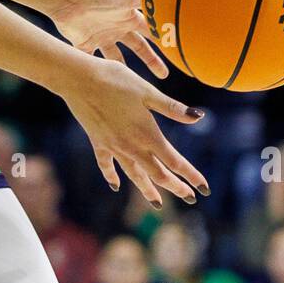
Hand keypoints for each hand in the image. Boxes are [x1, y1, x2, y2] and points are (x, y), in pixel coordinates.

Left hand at [49, 0, 170, 78]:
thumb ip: (152, 5)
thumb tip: (176, 9)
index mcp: (130, 16)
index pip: (152, 32)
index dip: (164, 42)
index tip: (178, 55)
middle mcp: (117, 26)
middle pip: (138, 47)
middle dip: (151, 60)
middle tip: (164, 75)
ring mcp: (100, 35)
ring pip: (115, 57)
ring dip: (123, 68)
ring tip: (132, 83)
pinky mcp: (84, 43)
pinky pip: (91, 60)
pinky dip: (96, 69)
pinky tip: (103, 84)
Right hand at [58, 53, 208, 205]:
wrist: (79, 79)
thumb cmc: (116, 79)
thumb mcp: (148, 91)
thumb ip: (172, 108)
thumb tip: (199, 117)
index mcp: (148, 133)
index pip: (174, 161)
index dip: (191, 175)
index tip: (205, 188)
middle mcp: (132, 146)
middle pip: (157, 173)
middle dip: (174, 187)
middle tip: (189, 197)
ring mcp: (113, 147)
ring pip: (134, 174)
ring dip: (148, 189)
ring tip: (157, 203)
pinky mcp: (98, 142)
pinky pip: (107, 165)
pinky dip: (112, 177)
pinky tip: (116, 186)